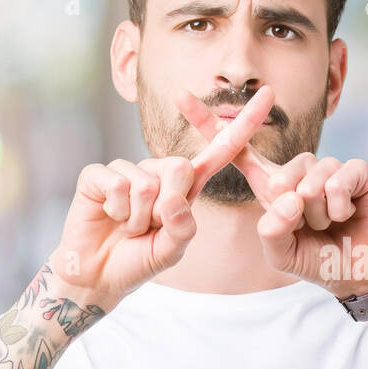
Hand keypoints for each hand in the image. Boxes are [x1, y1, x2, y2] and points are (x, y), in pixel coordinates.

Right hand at [48, 86, 275, 306]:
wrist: (98, 275)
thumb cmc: (139, 260)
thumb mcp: (172, 250)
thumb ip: (181, 229)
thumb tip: (172, 200)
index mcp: (186, 185)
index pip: (221, 150)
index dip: (244, 124)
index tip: (269, 93)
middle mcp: (159, 171)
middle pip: (180, 168)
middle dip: (166, 208)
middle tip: (149, 227)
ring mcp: (127, 170)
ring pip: (146, 185)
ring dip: (138, 218)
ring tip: (127, 227)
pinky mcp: (98, 175)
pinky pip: (118, 185)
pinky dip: (117, 211)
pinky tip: (109, 217)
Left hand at [174, 87, 367, 298]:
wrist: (355, 273)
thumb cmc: (314, 259)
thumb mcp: (280, 253)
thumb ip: (272, 231)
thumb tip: (289, 195)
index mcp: (271, 186)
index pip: (236, 151)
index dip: (208, 125)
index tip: (180, 97)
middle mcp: (297, 170)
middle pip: (280, 175)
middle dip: (294, 213)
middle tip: (309, 228)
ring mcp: (328, 167)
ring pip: (311, 180)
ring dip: (318, 214)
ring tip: (328, 223)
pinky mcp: (357, 171)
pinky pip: (339, 179)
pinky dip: (339, 205)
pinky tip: (346, 215)